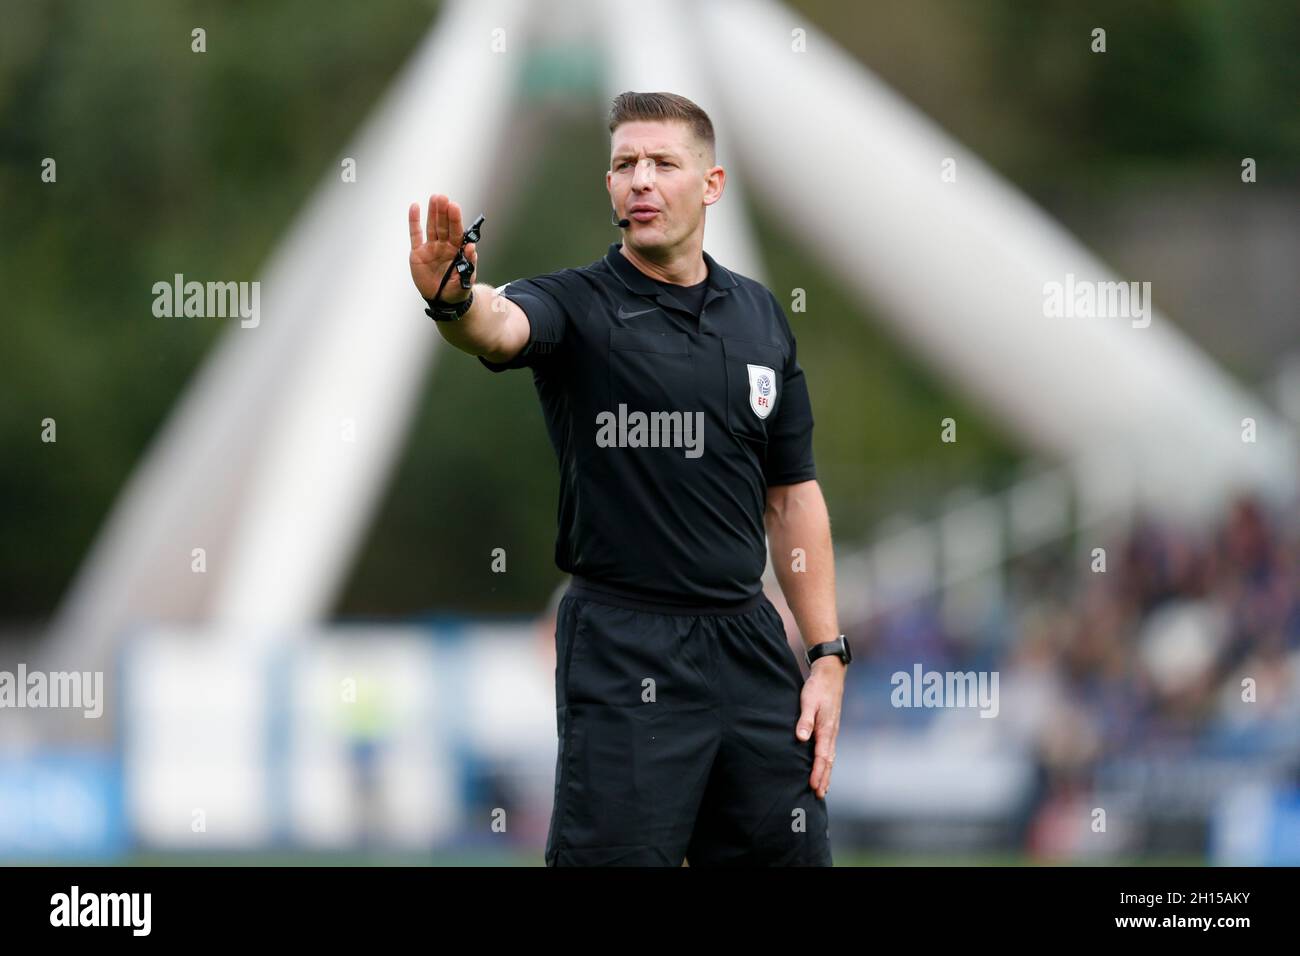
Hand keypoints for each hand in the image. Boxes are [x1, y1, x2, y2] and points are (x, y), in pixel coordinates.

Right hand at [408, 194, 477, 302]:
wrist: (443, 300)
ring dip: (432, 212)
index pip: (456, 231)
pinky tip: (415, 207)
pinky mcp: (418, 253)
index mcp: (456, 250)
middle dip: (443, 211)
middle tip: (442, 197)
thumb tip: (472, 247)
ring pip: (431, 226)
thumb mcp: (466, 278)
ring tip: (434, 197)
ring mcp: (431, 247)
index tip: (454, 206)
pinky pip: (415, 235)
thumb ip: (469, 262)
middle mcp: (444, 245)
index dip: (455, 219)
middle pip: (443, 225)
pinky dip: (414, 221)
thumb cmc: (457, 289)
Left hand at [796, 656, 844, 798]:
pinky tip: (825, 767)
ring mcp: (832, 731)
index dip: (817, 772)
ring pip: (830, 757)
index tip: (813, 786)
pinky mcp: (830, 728)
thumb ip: (805, 719)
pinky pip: (829, 750)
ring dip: (826, 773)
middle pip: (828, 761)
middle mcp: (831, 733)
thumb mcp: (809, 701)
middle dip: (823, 778)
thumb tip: (802, 738)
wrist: (830, 675)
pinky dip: (828, 763)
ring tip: (823, 789)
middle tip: (818, 795)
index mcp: (826, 729)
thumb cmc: (817, 688)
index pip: (822, 756)